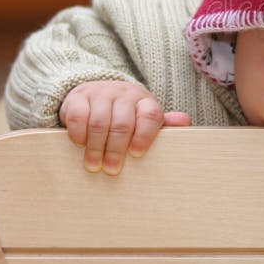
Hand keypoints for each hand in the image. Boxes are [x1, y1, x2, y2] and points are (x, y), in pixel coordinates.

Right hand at [59, 81, 190, 174]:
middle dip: (117, 150)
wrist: (97, 93)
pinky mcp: (79, 97)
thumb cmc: (127, 114)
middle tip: (112, 170)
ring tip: (95, 166)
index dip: (145, 135)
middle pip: (123, 123)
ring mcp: (101, 93)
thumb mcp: (145, 118)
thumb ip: (163, 124)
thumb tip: (185, 121)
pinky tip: (80, 145)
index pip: (150, 115)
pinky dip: (79, 133)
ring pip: (100, 122)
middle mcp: (124, 94)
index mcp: (144, 101)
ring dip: (97, 148)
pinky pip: (79, 116)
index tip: (137, 154)